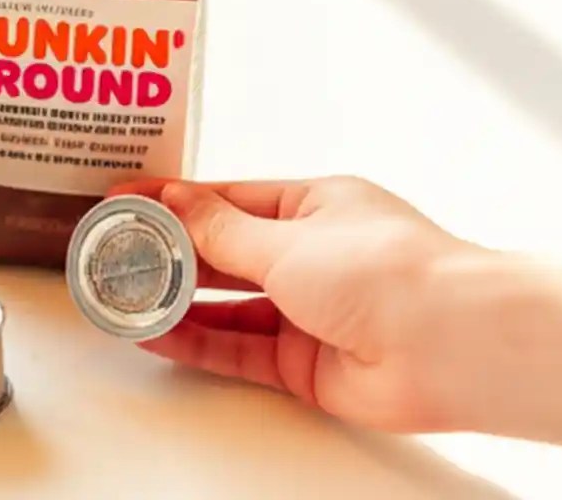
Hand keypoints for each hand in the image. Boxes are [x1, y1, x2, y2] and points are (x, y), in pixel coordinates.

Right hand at [107, 176, 481, 432]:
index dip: (174, 200)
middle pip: (223, 252)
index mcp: (315, 205)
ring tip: (122, 297)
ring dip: (176, 301)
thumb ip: (221, 231)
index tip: (124, 200)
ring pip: (225, 305)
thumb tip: (174, 203)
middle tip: (110, 253)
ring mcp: (307, 310)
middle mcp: (310, 255)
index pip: (228, 199)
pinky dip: (197, 343)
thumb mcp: (287, 238)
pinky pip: (238, 349)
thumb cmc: (388, 272)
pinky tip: (157, 336)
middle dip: (167, 253)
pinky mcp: (303, 363)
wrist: (451, 347)